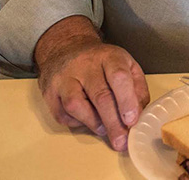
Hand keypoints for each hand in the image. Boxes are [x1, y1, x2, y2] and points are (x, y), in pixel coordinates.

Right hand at [34, 15, 149, 151]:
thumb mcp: (126, 65)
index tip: (131, 120)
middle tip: (121, 140)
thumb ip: (137, 88)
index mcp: (109, 56)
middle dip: (112, 122)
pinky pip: (62, 114)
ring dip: (93, 123)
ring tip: (104, 130)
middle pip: (99, 95)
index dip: (126, 100)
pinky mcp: (49, 92)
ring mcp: (64, 78)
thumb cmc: (102, 62)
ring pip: (76, 105)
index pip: (119, 76)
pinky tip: (86, 121)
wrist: (67, 48)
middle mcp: (85, 65)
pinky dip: (76, 123)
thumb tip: (139, 114)